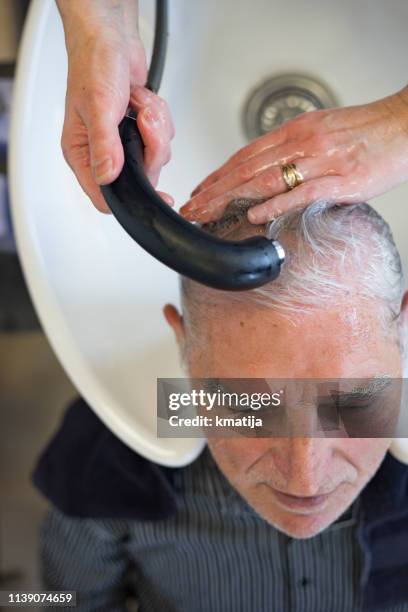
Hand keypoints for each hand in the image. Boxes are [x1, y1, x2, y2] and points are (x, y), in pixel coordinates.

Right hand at [57, 0, 174, 211]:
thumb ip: (104, 146)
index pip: (105, 196)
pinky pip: (162, 138)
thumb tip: (107, 177)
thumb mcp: (98, 108)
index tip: (156, 198)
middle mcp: (102, 152)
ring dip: (155, 127)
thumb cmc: (93, 66)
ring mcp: (123, 142)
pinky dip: (159, 117)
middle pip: (141, 176)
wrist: (111, 38)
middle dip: (150, 147)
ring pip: (155, 156)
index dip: (130, 200)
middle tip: (144, 121)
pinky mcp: (140, 131)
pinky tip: (142, 100)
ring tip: (139, 104)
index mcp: (82, 154)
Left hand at [180, 88, 407, 223]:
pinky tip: (255, 216)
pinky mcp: (341, 180)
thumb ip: (292, 151)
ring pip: (265, 180)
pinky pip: (302, 193)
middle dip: (214, 190)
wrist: (404, 126)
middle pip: (247, 168)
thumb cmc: (365, 131)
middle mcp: (302, 143)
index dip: (218, 175)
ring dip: (231, 199)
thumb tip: (267, 173)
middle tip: (192, 207)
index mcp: (295, 132)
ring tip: (208, 213)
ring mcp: (320, 161)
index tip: (200, 191)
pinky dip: (275, 204)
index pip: (245, 155)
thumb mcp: (320, 132)